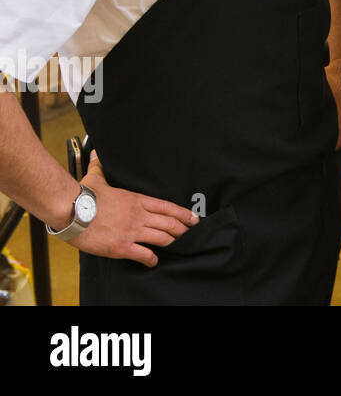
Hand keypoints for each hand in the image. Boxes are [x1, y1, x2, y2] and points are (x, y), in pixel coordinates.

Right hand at [67, 151, 198, 265]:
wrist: (71, 211)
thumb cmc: (84, 195)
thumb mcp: (96, 178)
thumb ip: (100, 168)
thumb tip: (95, 154)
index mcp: (136, 200)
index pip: (167, 206)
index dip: (183, 214)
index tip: (193, 218)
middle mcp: (138, 215)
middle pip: (169, 223)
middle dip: (182, 230)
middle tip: (191, 234)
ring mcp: (131, 231)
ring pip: (161, 238)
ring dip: (171, 242)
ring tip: (177, 246)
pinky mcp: (121, 246)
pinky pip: (143, 254)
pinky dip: (151, 259)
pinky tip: (154, 261)